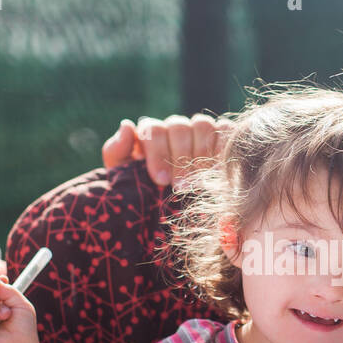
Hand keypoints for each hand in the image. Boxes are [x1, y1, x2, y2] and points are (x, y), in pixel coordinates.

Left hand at [101, 114, 232, 186]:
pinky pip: (226, 130)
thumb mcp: (124, 178)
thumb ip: (117, 152)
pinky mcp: (223, 138)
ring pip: (202, 125)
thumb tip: (126, 124)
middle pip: (178, 126)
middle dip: (179, 157)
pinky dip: (223, 146)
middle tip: (180, 185)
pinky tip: (219, 170)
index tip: (160, 180)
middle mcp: (175, 129)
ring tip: (200, 180)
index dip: (157, 152)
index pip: (153, 129)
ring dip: (201, 152)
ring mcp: (200, 132)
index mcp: (151, 135)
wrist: (170, 217)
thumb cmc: (146, 196)